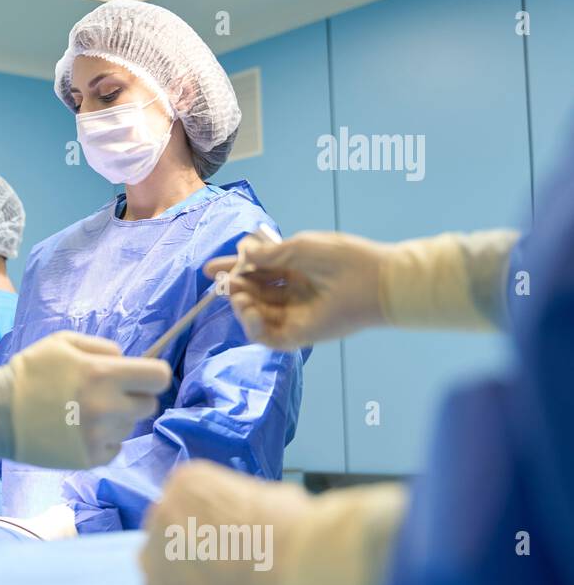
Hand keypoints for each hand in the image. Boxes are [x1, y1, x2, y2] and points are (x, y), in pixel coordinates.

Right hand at [8, 331, 170, 469]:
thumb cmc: (30, 372)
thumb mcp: (63, 342)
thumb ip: (102, 347)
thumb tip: (128, 360)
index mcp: (104, 374)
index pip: (158, 377)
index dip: (151, 375)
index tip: (140, 378)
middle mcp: (107, 407)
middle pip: (148, 406)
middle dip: (133, 398)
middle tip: (106, 396)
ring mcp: (99, 436)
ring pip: (129, 428)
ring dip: (115, 420)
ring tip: (83, 414)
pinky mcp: (89, 459)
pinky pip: (114, 449)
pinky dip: (103, 441)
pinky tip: (79, 431)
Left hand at [140, 460, 314, 584]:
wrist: (293, 563)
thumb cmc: (292, 525)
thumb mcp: (264, 492)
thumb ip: (237, 502)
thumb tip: (247, 516)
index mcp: (186, 480)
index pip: (183, 500)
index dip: (205, 521)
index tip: (224, 535)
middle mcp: (161, 509)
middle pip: (166, 528)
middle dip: (188, 542)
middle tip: (218, 560)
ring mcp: (155, 548)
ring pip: (158, 560)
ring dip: (179, 570)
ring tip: (215, 583)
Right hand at [203, 231, 390, 349]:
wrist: (374, 282)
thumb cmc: (341, 259)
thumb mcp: (298, 248)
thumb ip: (268, 254)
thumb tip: (243, 252)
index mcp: (295, 270)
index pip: (257, 271)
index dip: (233, 269)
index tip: (210, 269)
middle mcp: (292, 294)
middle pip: (253, 293)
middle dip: (235, 287)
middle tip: (226, 282)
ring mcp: (294, 316)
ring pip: (256, 315)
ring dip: (242, 306)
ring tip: (240, 297)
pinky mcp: (298, 336)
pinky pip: (268, 336)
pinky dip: (254, 327)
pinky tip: (251, 312)